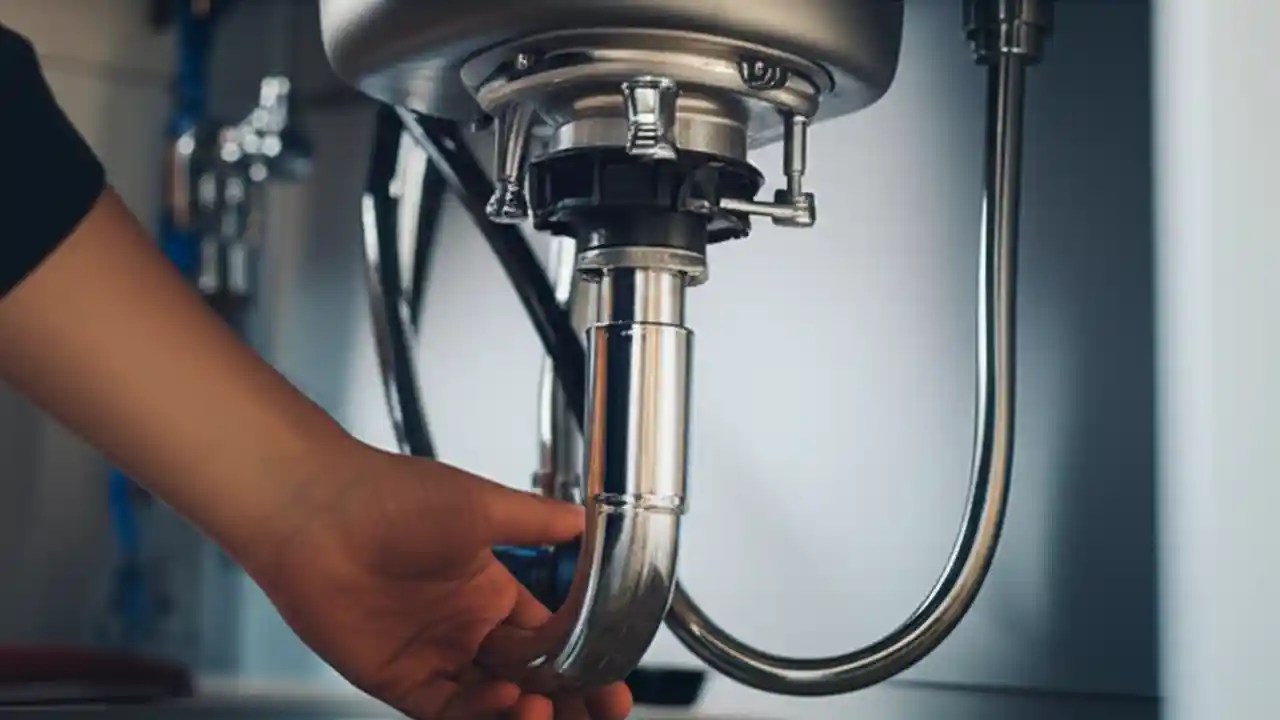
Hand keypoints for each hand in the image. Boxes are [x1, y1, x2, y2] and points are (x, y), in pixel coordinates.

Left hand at [244, 441, 632, 718]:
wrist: (316, 510)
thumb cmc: (390, 496)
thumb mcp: (483, 506)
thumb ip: (539, 521)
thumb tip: (589, 519)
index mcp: (492, 590)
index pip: (551, 640)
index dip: (584, 662)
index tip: (614, 678)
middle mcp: (466, 628)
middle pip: (531, 681)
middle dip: (569, 699)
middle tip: (602, 709)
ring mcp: (434, 656)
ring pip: (495, 705)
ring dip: (529, 712)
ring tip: (549, 709)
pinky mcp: (398, 680)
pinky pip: (450, 711)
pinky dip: (482, 714)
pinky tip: (509, 700)